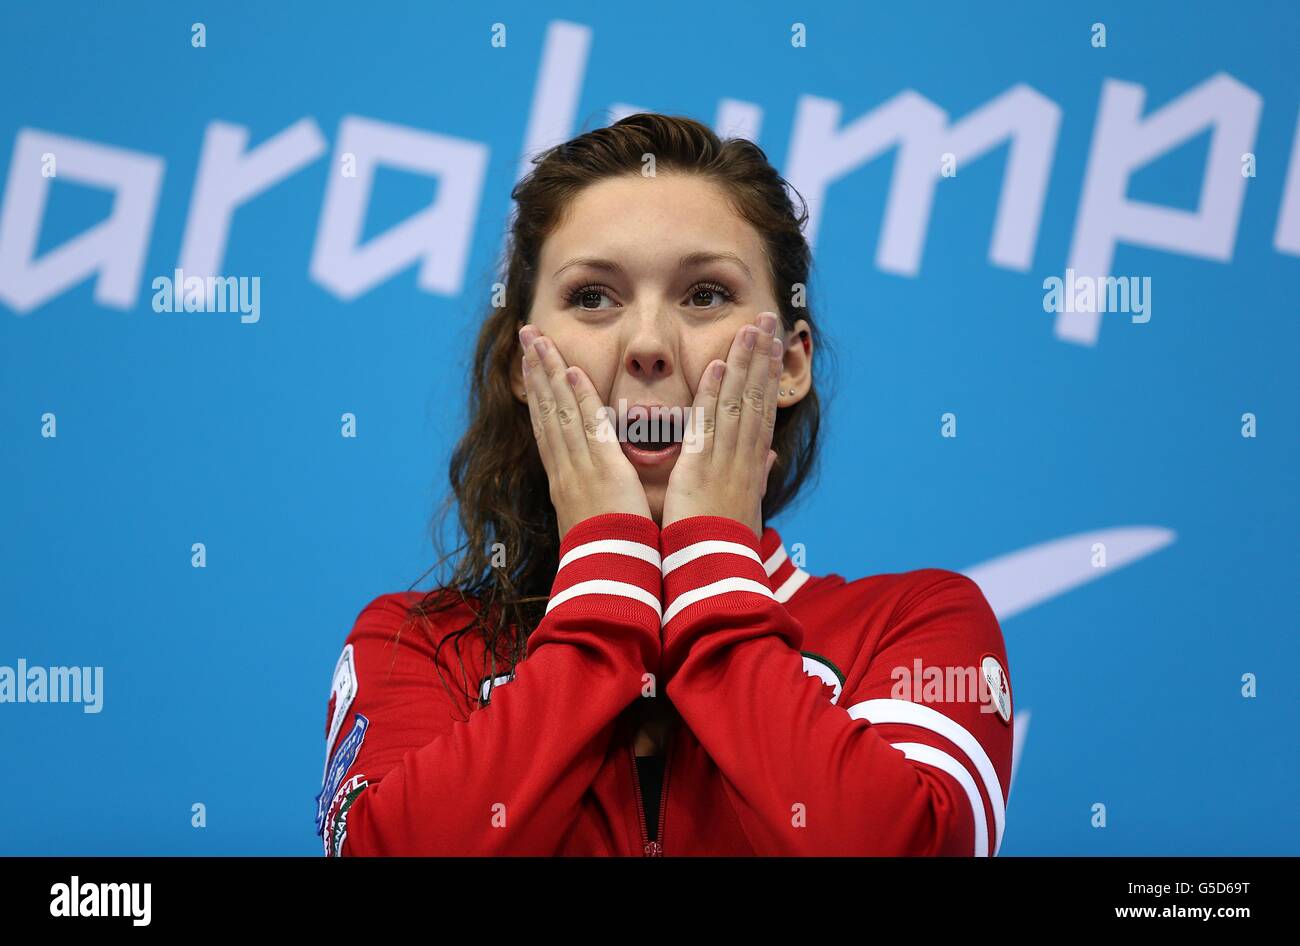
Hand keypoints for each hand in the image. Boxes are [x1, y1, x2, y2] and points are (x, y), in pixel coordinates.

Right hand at [519, 324, 651, 538]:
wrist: (608, 578)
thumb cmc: (605, 557)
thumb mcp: (591, 524)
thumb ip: (591, 502)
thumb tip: (591, 497)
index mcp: (563, 482)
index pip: (547, 429)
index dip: (538, 395)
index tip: (531, 366)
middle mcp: (564, 469)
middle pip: (546, 410)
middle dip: (535, 370)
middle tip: (526, 334)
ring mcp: (579, 467)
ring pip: (559, 411)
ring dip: (549, 373)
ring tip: (537, 339)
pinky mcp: (602, 470)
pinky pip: (587, 427)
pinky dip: (578, 399)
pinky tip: (571, 372)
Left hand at [661, 312, 781, 537]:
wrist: (716, 574)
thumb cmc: (726, 545)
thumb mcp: (747, 509)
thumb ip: (756, 479)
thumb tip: (770, 460)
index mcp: (751, 465)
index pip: (762, 411)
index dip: (767, 376)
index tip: (773, 345)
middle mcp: (744, 456)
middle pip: (756, 396)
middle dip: (763, 356)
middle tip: (769, 318)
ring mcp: (726, 459)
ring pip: (739, 401)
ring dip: (746, 362)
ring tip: (753, 326)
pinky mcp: (702, 467)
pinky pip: (710, 422)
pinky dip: (715, 393)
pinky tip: (721, 364)